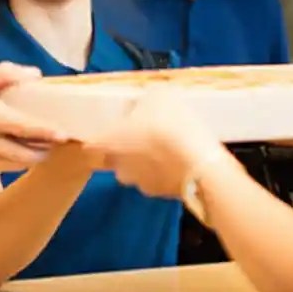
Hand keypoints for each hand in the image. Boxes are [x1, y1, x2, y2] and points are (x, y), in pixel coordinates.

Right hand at [0, 62, 67, 170]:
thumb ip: (5, 73)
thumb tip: (36, 75)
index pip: (19, 126)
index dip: (43, 131)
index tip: (63, 133)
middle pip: (24, 151)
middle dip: (47, 148)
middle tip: (63, 139)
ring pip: (22, 162)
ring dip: (40, 155)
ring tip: (52, 144)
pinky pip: (14, 167)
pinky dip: (28, 160)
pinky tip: (36, 150)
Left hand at [83, 88, 224, 198]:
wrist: (200, 164)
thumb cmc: (171, 125)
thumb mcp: (159, 96)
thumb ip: (144, 101)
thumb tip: (142, 105)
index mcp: (110, 142)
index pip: (92, 144)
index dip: (100, 137)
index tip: (112, 130)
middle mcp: (118, 167)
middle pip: (115, 158)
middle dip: (126, 149)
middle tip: (145, 135)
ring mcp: (140, 184)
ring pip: (137, 171)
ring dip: (147, 163)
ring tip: (168, 149)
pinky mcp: (161, 195)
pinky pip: (158, 181)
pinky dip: (165, 173)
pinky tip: (180, 163)